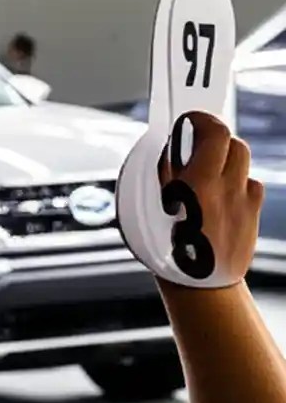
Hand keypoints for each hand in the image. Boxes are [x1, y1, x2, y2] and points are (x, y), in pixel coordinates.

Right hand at [160, 112, 263, 285]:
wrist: (199, 284)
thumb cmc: (167, 249)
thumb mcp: (150, 205)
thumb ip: (164, 170)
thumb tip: (171, 145)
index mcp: (200, 183)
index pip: (214, 132)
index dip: (202, 118)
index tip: (191, 119)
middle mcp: (228, 189)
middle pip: (234, 143)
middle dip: (215, 137)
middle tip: (197, 142)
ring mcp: (244, 201)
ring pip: (243, 163)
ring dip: (226, 159)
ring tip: (207, 170)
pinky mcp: (253, 214)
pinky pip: (250, 186)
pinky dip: (236, 183)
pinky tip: (219, 196)